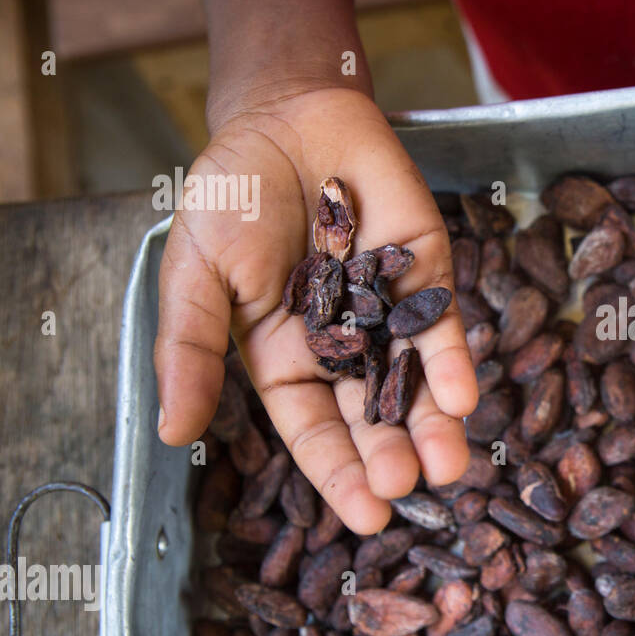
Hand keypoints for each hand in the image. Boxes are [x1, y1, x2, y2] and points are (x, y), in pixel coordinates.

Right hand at [154, 87, 477, 532]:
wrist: (284, 118)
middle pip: (372, 418)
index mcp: (286, 361)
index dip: (338, 476)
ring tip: (449, 464)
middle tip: (407, 490)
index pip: (315, 433)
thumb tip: (171, 433)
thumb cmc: (231, 197)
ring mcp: (390, 316)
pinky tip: (462, 396)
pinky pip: (441, 327)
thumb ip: (190, 350)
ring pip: (416, 384)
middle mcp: (344, 350)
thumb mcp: (195, 273)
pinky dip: (451, 361)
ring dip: (434, 424)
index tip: (364, 517)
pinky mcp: (427, 278)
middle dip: (390, 456)